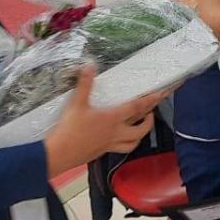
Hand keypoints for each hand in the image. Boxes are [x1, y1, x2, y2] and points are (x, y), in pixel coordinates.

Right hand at [44, 67, 170, 175]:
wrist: (60, 154)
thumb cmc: (70, 128)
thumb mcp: (77, 103)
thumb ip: (85, 84)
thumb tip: (89, 66)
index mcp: (112, 119)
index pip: (136, 108)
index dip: (149, 101)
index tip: (160, 95)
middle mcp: (116, 133)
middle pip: (141, 129)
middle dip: (150, 120)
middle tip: (152, 111)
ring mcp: (110, 144)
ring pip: (133, 142)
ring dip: (141, 134)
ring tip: (142, 126)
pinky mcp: (103, 151)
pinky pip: (122, 149)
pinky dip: (127, 144)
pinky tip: (122, 139)